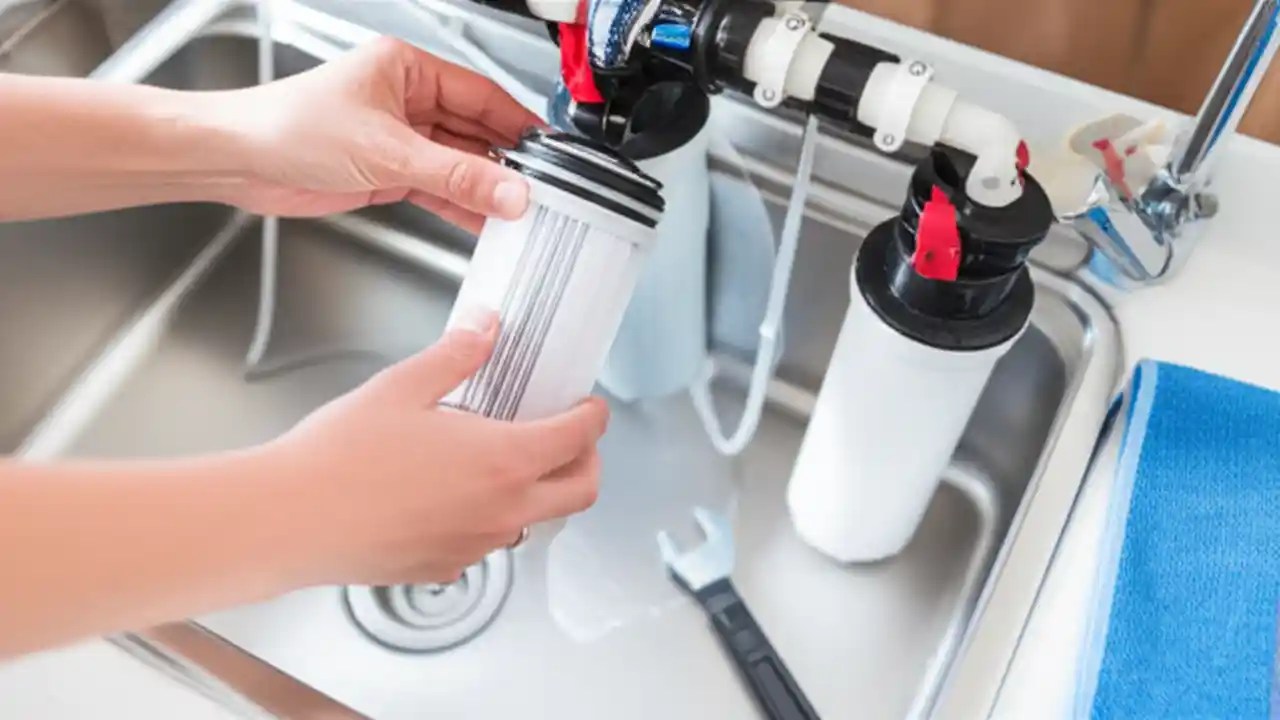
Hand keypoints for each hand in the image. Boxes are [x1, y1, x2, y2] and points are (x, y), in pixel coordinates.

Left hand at [218, 37, 542, 231]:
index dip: (519, 124)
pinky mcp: (387, 173)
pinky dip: (460, 206)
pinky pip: (437, 188)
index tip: (550, 153)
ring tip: (518, 212)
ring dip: (485, 189)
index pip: (483, 95)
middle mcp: (406, 100)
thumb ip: (456, 176)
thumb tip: (510, 190)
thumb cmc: (288, 128)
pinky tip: (484, 222)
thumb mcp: (388, 152)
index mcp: (407, 70)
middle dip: (506, 163)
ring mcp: (398, 138)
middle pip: (474, 132)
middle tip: (541, 191)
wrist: (237, 162)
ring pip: (458, 164)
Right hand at [264, 310, 608, 586]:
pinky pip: (485, 546)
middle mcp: (501, 511)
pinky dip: (487, 520)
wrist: (290, 519)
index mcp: (504, 460)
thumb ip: (457, 355)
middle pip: (580, 493)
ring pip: (532, 522)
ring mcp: (474, 547)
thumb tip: (486, 329)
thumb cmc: (340, 458)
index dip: (593, 418)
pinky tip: (454, 497)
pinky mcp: (443, 569)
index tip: (588, 407)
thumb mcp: (404, 386)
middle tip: (569, 439)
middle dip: (587, 463)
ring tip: (503, 463)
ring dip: (535, 493)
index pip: (579, 440)